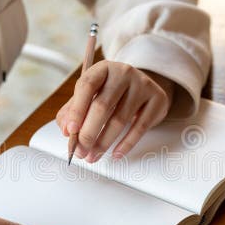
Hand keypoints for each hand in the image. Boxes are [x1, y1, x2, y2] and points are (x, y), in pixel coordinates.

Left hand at [56, 61, 173, 161]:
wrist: (144, 87)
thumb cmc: (112, 93)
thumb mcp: (91, 95)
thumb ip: (73, 110)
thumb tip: (66, 130)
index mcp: (103, 69)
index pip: (86, 86)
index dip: (76, 110)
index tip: (70, 131)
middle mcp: (123, 73)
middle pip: (102, 105)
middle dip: (88, 133)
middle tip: (81, 151)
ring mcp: (142, 84)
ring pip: (120, 119)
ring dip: (104, 142)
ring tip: (94, 156)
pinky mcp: (157, 99)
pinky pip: (141, 126)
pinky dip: (127, 144)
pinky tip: (116, 154)